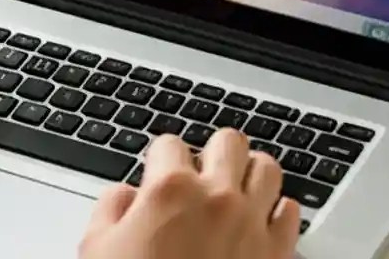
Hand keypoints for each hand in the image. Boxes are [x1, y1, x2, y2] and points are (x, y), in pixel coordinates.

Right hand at [80, 129, 299, 258]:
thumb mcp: (97, 251)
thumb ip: (111, 210)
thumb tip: (124, 196)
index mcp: (170, 191)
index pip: (170, 144)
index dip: (161, 160)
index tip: (161, 173)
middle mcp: (217, 198)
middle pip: (228, 141)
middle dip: (213, 154)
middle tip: (202, 175)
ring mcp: (252, 223)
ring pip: (267, 167)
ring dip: (250, 175)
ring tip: (236, 189)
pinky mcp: (278, 252)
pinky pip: (291, 210)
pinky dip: (276, 211)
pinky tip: (259, 222)